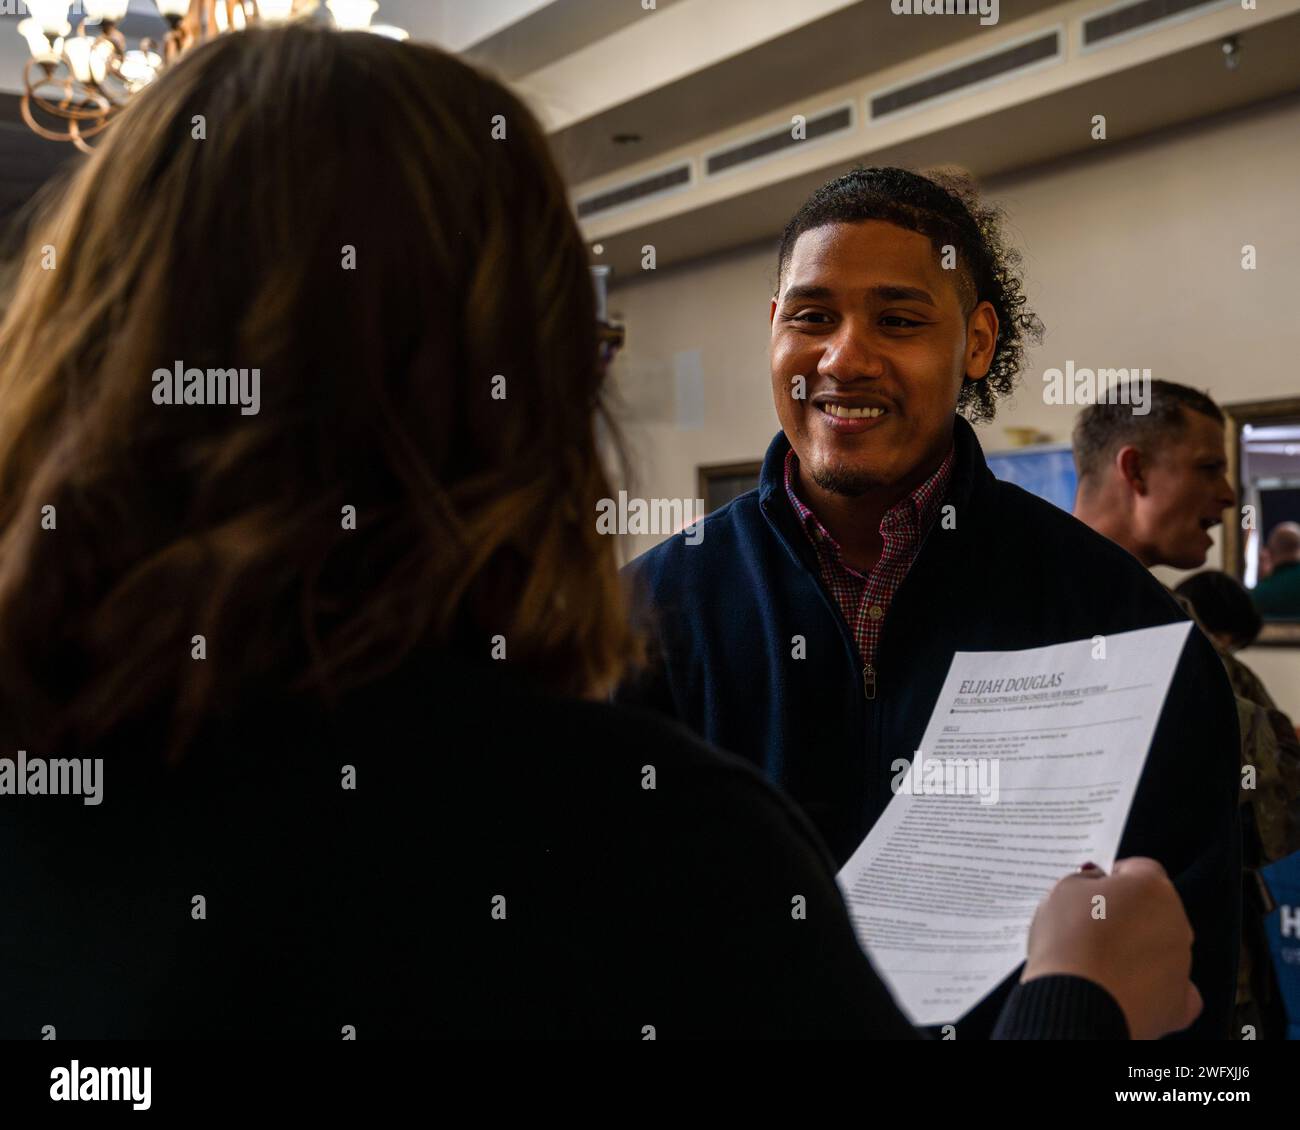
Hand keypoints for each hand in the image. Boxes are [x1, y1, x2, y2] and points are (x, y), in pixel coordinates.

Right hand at [1020, 857, 1201, 1039]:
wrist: (1075, 1000)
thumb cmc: (1068, 938)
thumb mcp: (1063, 890)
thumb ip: (1087, 880)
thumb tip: (1098, 885)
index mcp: (1152, 888)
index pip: (1139, 869)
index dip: (1114, 877)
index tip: (1092, 890)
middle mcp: (1177, 923)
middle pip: (1154, 910)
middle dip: (1129, 915)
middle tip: (1091, 928)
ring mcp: (1182, 965)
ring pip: (1163, 948)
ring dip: (1139, 950)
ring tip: (1100, 964)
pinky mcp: (1180, 1003)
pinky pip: (1174, 989)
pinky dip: (1156, 988)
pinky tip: (1131, 989)